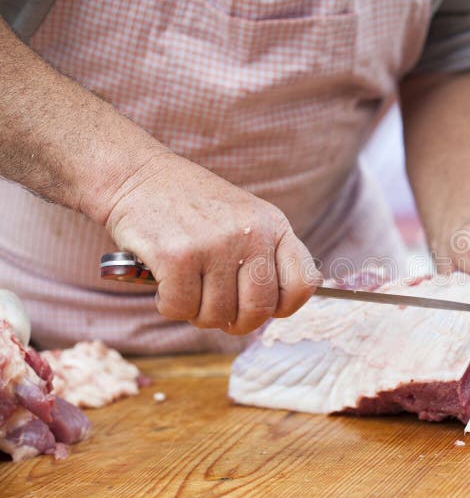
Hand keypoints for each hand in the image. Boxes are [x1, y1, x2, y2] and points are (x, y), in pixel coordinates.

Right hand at [105, 152, 321, 334]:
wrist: (137, 175)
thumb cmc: (192, 207)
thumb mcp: (245, 218)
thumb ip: (265, 256)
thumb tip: (280, 307)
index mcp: (274, 225)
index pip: (303, 284)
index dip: (282, 306)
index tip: (261, 305)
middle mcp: (251, 233)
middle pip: (258, 310)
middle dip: (235, 321)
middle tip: (216, 310)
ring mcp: (216, 245)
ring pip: (217, 315)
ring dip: (196, 311)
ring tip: (186, 286)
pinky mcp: (178, 256)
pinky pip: (181, 308)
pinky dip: (169, 305)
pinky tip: (165, 282)